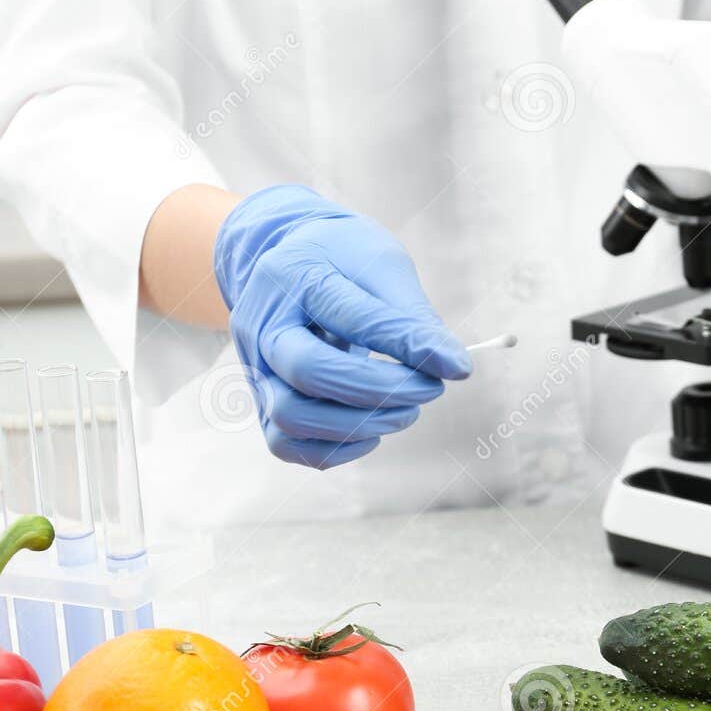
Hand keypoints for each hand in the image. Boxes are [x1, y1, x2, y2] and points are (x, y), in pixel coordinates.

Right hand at [213, 185, 470, 467]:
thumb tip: (455, 367)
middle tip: (427, 390)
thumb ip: (412, 317)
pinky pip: (286, 445)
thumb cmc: (343, 261)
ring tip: (403, 412)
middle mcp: (261, 324)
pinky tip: (372, 430)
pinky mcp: (262, 401)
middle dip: (378, 391)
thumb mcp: (381, 265)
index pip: (352, 318)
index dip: (408, 346)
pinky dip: (335, 448)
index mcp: (293, 274)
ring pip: (290, 418)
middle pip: (307, 371)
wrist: (292, 261)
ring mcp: (254, 367)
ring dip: (357, 425)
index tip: (456, 367)